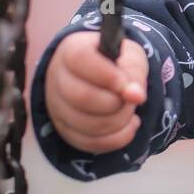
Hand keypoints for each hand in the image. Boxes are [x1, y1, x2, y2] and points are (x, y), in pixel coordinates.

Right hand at [44, 31, 148, 153]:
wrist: (101, 79)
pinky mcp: (66, 131)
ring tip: (130, 110)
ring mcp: (57, 108)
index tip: (127, 84)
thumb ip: (134, 71)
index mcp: (71, 51)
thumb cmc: (115, 64)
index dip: (107, 75)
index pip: (80, 59)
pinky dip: (118, 137)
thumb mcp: (130, 57)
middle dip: (116, 103)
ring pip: (87, 124)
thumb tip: (136, 96)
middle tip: (132, 99)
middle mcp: (57, 79)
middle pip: (82, 97)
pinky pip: (91, 143)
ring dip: (120, 121)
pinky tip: (129, 124)